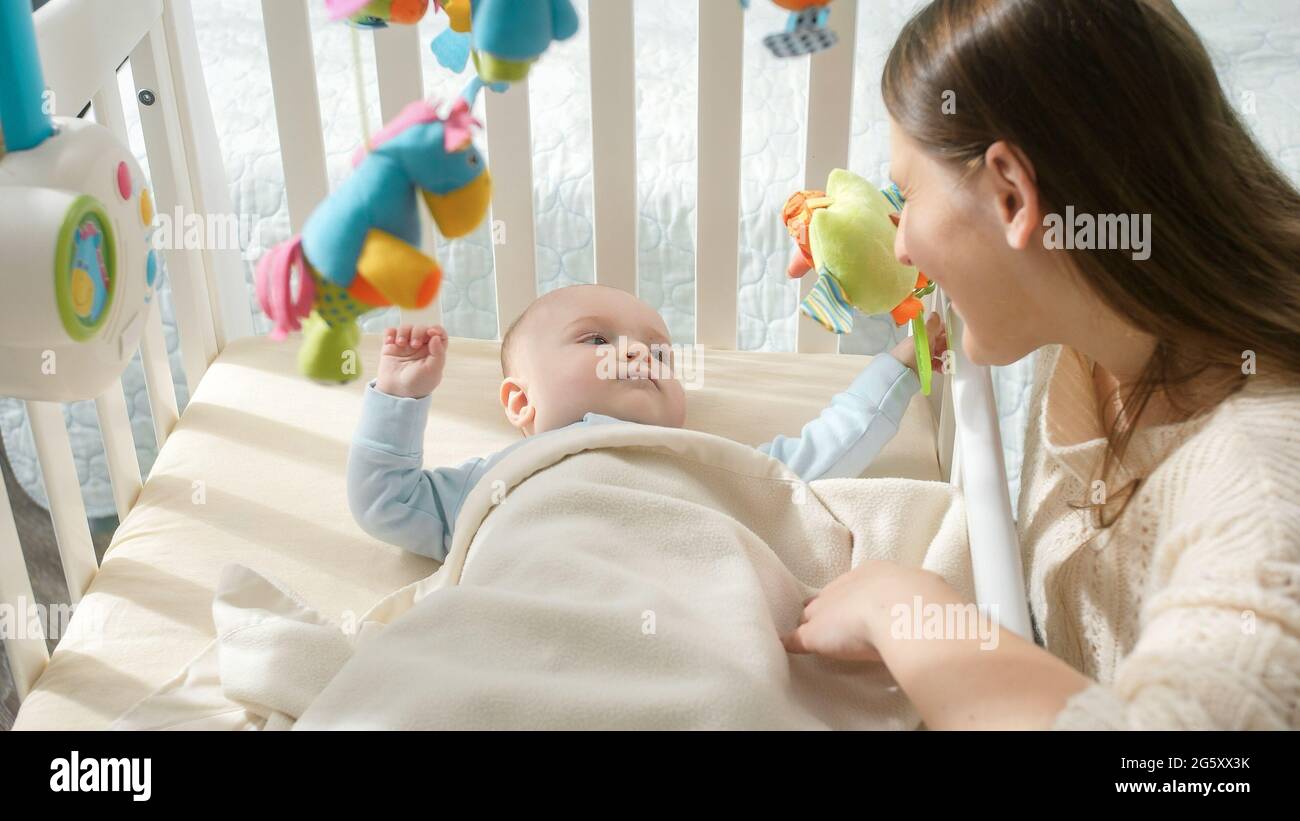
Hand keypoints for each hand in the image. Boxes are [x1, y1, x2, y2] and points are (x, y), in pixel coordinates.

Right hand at [375, 324, 448, 398]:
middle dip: (418, 332)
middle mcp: (420, 346)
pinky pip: (390, 332)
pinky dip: (390, 333)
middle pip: (421, 327)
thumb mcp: (433, 370)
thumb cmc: (418, 383)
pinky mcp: (391, 346)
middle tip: (414, 344)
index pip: (439, 333)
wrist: (397, 392)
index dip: (436, 329)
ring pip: (405, 327)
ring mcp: (405, 345)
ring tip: (400, 344)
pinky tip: (390, 342)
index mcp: (433, 351)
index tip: (430, 332)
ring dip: (403, 332)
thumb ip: (438, 353)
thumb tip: (436, 336)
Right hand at [781, 559, 949, 662]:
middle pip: (854, 590)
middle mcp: (870, 575)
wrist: (906, 613)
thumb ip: (801, 637)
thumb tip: (784, 640)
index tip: (815, 624)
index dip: (818, 613)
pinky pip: (918, 597)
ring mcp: (903, 580)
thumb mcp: (818, 634)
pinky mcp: (932, 591)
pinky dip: (913, 608)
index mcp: (840, 584)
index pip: (823, 598)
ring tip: (883, 623)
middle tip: (847, 624)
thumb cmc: (855, 621)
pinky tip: (913, 622)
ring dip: (883, 603)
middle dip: (848, 604)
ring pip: (887, 590)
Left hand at [888, 311, 947, 375]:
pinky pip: (935, 364)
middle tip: (951, 351)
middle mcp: (922, 344)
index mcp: (921, 335)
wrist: (898, 375)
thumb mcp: (922, 339)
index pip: (936, 330)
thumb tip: (935, 313)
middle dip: (947, 345)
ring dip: (946, 357)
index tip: (954, 336)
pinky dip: (941, 366)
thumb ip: (930, 327)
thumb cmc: (909, 356)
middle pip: (939, 342)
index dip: (946, 332)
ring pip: (938, 353)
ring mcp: (923, 356)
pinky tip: (943, 369)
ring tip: (948, 362)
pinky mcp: (923, 367)